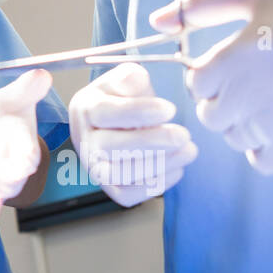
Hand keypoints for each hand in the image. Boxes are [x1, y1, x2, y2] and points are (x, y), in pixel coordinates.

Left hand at [0, 70, 51, 260]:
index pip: (27, 151)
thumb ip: (27, 88)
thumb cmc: (6, 115)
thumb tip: (41, 73)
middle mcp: (9, 170)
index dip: (26, 154)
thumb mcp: (13, 97)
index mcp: (20, 145)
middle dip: (3, 184)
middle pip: (11, 180)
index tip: (27, 159)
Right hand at [68, 63, 196, 206]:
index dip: (138, 112)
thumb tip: (131, 82)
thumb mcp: (126, 79)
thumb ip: (129, 77)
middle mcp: (84, 139)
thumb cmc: (124, 99)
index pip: (105, 112)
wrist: (120, 122)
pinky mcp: (110, 187)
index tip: (169, 109)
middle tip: (183, 135)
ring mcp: (94, 166)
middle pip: (108, 146)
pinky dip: (154, 185)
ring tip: (188, 150)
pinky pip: (128, 195)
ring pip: (118, 173)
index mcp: (85, 108)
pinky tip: (176, 168)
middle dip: (150, 142)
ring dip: (157, 164)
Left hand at [151, 0, 272, 174]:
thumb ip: (201, 5)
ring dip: (238, 122)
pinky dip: (260, 147)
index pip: (198, 81)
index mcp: (251, 48)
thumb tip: (155, 23)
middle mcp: (269, 86)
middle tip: (242, 83)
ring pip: (233, 138)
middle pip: (211, 114)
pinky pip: (262, 161)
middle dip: (218, 99)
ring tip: (260, 99)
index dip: (205, 74)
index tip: (224, 65)